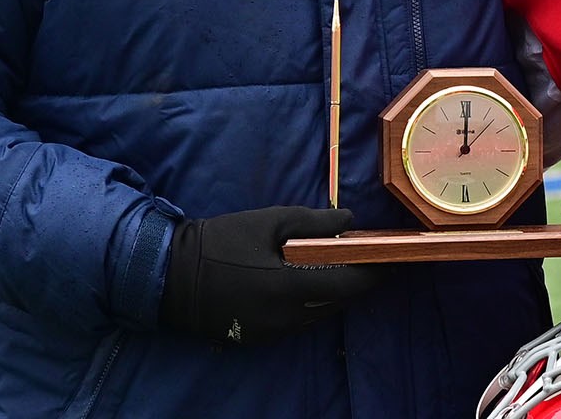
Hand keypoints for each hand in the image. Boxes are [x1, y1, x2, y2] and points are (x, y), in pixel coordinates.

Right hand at [159, 206, 379, 345]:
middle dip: (356, 283)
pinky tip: (306, 285)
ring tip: (339, 269)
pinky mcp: (259, 339)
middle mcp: (286, 317)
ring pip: (320, 316)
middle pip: (338, 304)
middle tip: (366, 260)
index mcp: (290, 287)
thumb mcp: (268, 221)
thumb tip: (349, 222)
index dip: (374, 274)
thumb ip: (313, 222)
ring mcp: (272, 333)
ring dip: (333, 295)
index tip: (389, 259)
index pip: (349, 286)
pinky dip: (310, 306)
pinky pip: (298, 323)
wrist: (171, 276)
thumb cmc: (220, 242)